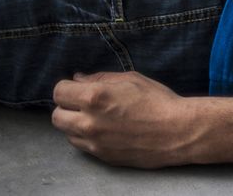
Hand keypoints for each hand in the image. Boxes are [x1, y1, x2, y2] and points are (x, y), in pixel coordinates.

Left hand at [51, 70, 202, 167]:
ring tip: (95, 117)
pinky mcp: (100, 156)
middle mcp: (88, 121)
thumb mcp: (132, 79)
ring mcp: (93, 142)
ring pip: (66, 132)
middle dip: (66, 106)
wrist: (177, 132)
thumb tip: (79, 78)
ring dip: (74, 123)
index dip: (67, 87)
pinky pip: (80, 145)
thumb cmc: (158, 101)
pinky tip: (103, 129)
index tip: (76, 87)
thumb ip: (101, 78)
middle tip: (82, 102)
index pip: (59, 92)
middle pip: (56, 115)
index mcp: (95, 97)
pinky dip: (85, 136)